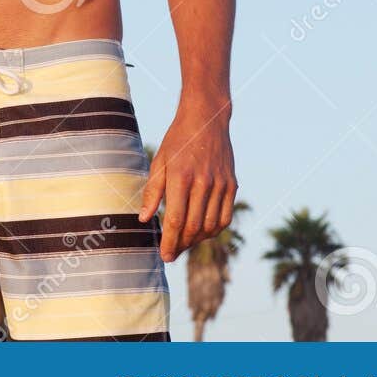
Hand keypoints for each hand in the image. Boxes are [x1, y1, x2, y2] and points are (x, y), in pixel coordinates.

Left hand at [138, 98, 236, 261]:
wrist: (206, 120)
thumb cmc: (177, 141)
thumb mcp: (159, 161)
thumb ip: (152, 191)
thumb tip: (144, 218)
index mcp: (181, 177)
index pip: (177, 219)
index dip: (170, 241)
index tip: (164, 255)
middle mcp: (204, 183)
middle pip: (195, 226)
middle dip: (182, 245)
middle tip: (171, 255)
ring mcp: (221, 185)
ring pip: (211, 225)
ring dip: (197, 240)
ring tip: (184, 245)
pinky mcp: (232, 185)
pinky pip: (225, 216)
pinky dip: (214, 230)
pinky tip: (202, 233)